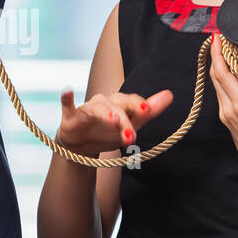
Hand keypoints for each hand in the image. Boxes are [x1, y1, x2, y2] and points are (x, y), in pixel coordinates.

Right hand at [56, 88, 174, 158]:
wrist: (81, 146)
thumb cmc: (108, 132)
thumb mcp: (131, 124)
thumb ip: (150, 110)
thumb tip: (170, 94)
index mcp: (120, 103)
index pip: (132, 101)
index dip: (139, 106)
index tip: (147, 112)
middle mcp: (105, 102)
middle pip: (116, 106)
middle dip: (125, 120)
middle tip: (131, 136)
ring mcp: (87, 108)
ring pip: (97, 107)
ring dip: (105, 113)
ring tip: (113, 120)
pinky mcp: (71, 116)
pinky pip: (67, 104)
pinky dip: (67, 98)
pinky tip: (67, 91)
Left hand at [208, 31, 237, 190]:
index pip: (222, 73)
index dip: (218, 53)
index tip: (217, 37)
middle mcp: (229, 109)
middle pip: (215, 76)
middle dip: (215, 55)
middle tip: (220, 37)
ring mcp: (226, 115)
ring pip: (216, 85)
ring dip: (217, 67)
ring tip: (223, 50)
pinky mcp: (227, 120)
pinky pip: (220, 94)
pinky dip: (221, 80)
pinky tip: (229, 72)